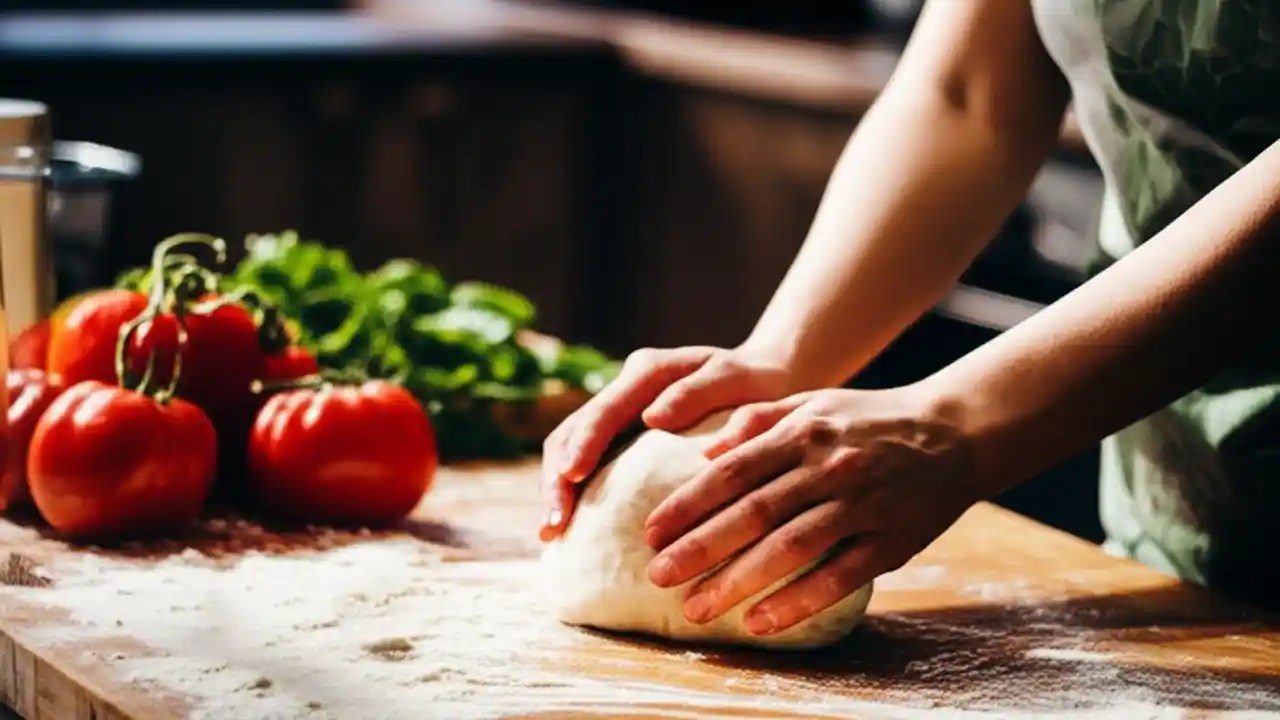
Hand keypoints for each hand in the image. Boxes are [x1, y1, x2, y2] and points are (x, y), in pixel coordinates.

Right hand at [539, 344, 800, 540]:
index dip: (584, 443)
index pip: (604, 409)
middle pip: (572, 432)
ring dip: (558, 490)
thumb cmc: (757, 383)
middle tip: (553, 524)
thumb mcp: (738, 377)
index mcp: (648, 371)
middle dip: (557, 478)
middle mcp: (625, 391)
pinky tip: (570, 531)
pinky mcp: (623, 440)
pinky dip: (575, 495)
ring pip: (571, 449)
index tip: (573, 476)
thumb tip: (653, 417)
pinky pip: (589, 465)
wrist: (767, 382)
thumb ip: (699, 391)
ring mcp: (621, 416)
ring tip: (552, 534)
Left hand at [643, 385, 976, 635]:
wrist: (955, 431)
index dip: (688, 503)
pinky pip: (840, 577)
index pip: (733, 471)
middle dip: (700, 547)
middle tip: (656, 576)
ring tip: (696, 608)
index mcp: (802, 431)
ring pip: (791, 548)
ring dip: (739, 581)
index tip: (650, 531)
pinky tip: (760, 622)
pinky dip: (799, 601)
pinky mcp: (891, 541)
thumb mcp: (813, 402)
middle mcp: (828, 467)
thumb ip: (758, 421)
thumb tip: (704, 451)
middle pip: (754, 512)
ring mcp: (861, 505)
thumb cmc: (869, 420)